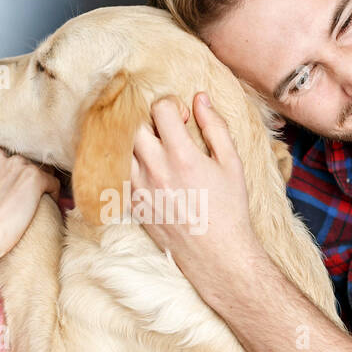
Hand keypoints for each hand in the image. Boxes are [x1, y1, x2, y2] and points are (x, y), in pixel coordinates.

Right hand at [0, 134, 60, 261]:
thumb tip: (8, 178)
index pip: (7, 156)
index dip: (13, 174)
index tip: (14, 188)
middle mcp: (0, 154)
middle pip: (24, 162)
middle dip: (25, 179)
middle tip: (23, 199)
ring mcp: (17, 164)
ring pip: (40, 171)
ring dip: (39, 187)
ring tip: (32, 205)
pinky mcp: (33, 177)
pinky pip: (53, 182)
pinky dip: (52, 195)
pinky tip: (42, 209)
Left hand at [130, 91, 260, 301]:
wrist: (217, 254)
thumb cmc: (229, 208)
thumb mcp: (231, 163)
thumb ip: (215, 127)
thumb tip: (200, 98)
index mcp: (181, 156)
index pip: (159, 109)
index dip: (171, 104)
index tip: (182, 117)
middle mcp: (155, 170)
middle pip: (133, 124)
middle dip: (148, 119)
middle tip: (165, 130)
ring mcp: (140, 188)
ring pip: (122, 148)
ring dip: (137, 141)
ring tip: (155, 147)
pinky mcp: (133, 204)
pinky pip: (120, 172)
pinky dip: (130, 163)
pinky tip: (150, 169)